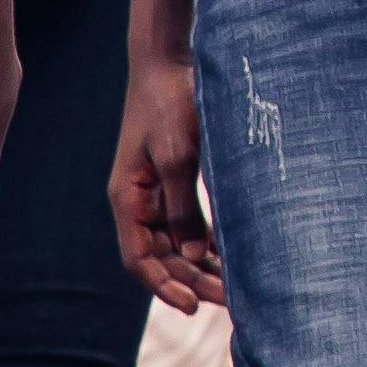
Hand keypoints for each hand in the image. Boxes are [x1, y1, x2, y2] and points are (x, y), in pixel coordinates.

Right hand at [112, 56, 220, 311]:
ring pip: (179, 243)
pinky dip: (211, 240)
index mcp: (128, 199)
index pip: (139, 259)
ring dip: (204, 265)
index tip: (193, 305)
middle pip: (163, 257)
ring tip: (238, 287)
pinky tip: (235, 254)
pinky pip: (191, 222)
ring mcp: (158, 192)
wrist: (170, 62)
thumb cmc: (169, 103)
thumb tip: (195, 254)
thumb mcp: (177, 155)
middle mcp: (139, 202)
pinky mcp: (178, 180)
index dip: (164, 286)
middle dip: (193, 280)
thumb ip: (184, 205)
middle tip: (232, 300)